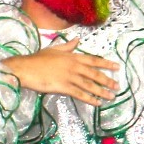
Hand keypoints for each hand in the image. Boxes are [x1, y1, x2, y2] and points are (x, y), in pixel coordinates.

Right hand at [4, 41, 121, 106]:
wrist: (25, 68)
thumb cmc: (37, 59)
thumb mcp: (54, 49)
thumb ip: (67, 46)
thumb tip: (77, 40)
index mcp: (72, 56)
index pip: (93, 60)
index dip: (106, 64)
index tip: (117, 67)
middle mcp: (74, 66)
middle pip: (95, 74)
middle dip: (107, 80)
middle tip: (117, 85)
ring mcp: (69, 77)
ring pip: (90, 85)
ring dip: (102, 91)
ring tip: (112, 96)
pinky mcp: (64, 87)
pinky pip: (80, 94)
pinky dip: (90, 99)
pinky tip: (98, 103)